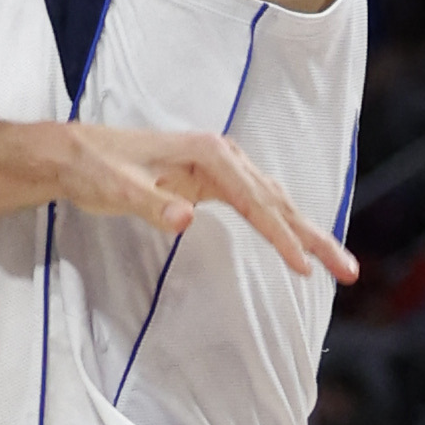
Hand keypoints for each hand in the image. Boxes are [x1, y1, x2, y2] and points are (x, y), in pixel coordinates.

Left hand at [50, 120, 358, 283]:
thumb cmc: (95, 170)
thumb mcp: (117, 190)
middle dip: (313, 237)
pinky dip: (282, 222)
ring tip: (338, 264)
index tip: (304, 269)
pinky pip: (258, 201)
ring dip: (305, 231)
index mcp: (207, 153)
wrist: (75, 154)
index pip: (256, 201)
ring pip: (273, 199)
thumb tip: (187, 219)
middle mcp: (220, 153)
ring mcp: (219, 164)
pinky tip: (297, 242)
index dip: (282, 237)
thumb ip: (153, 204)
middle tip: (349, 272)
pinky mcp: (212, 177)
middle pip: (277, 199)